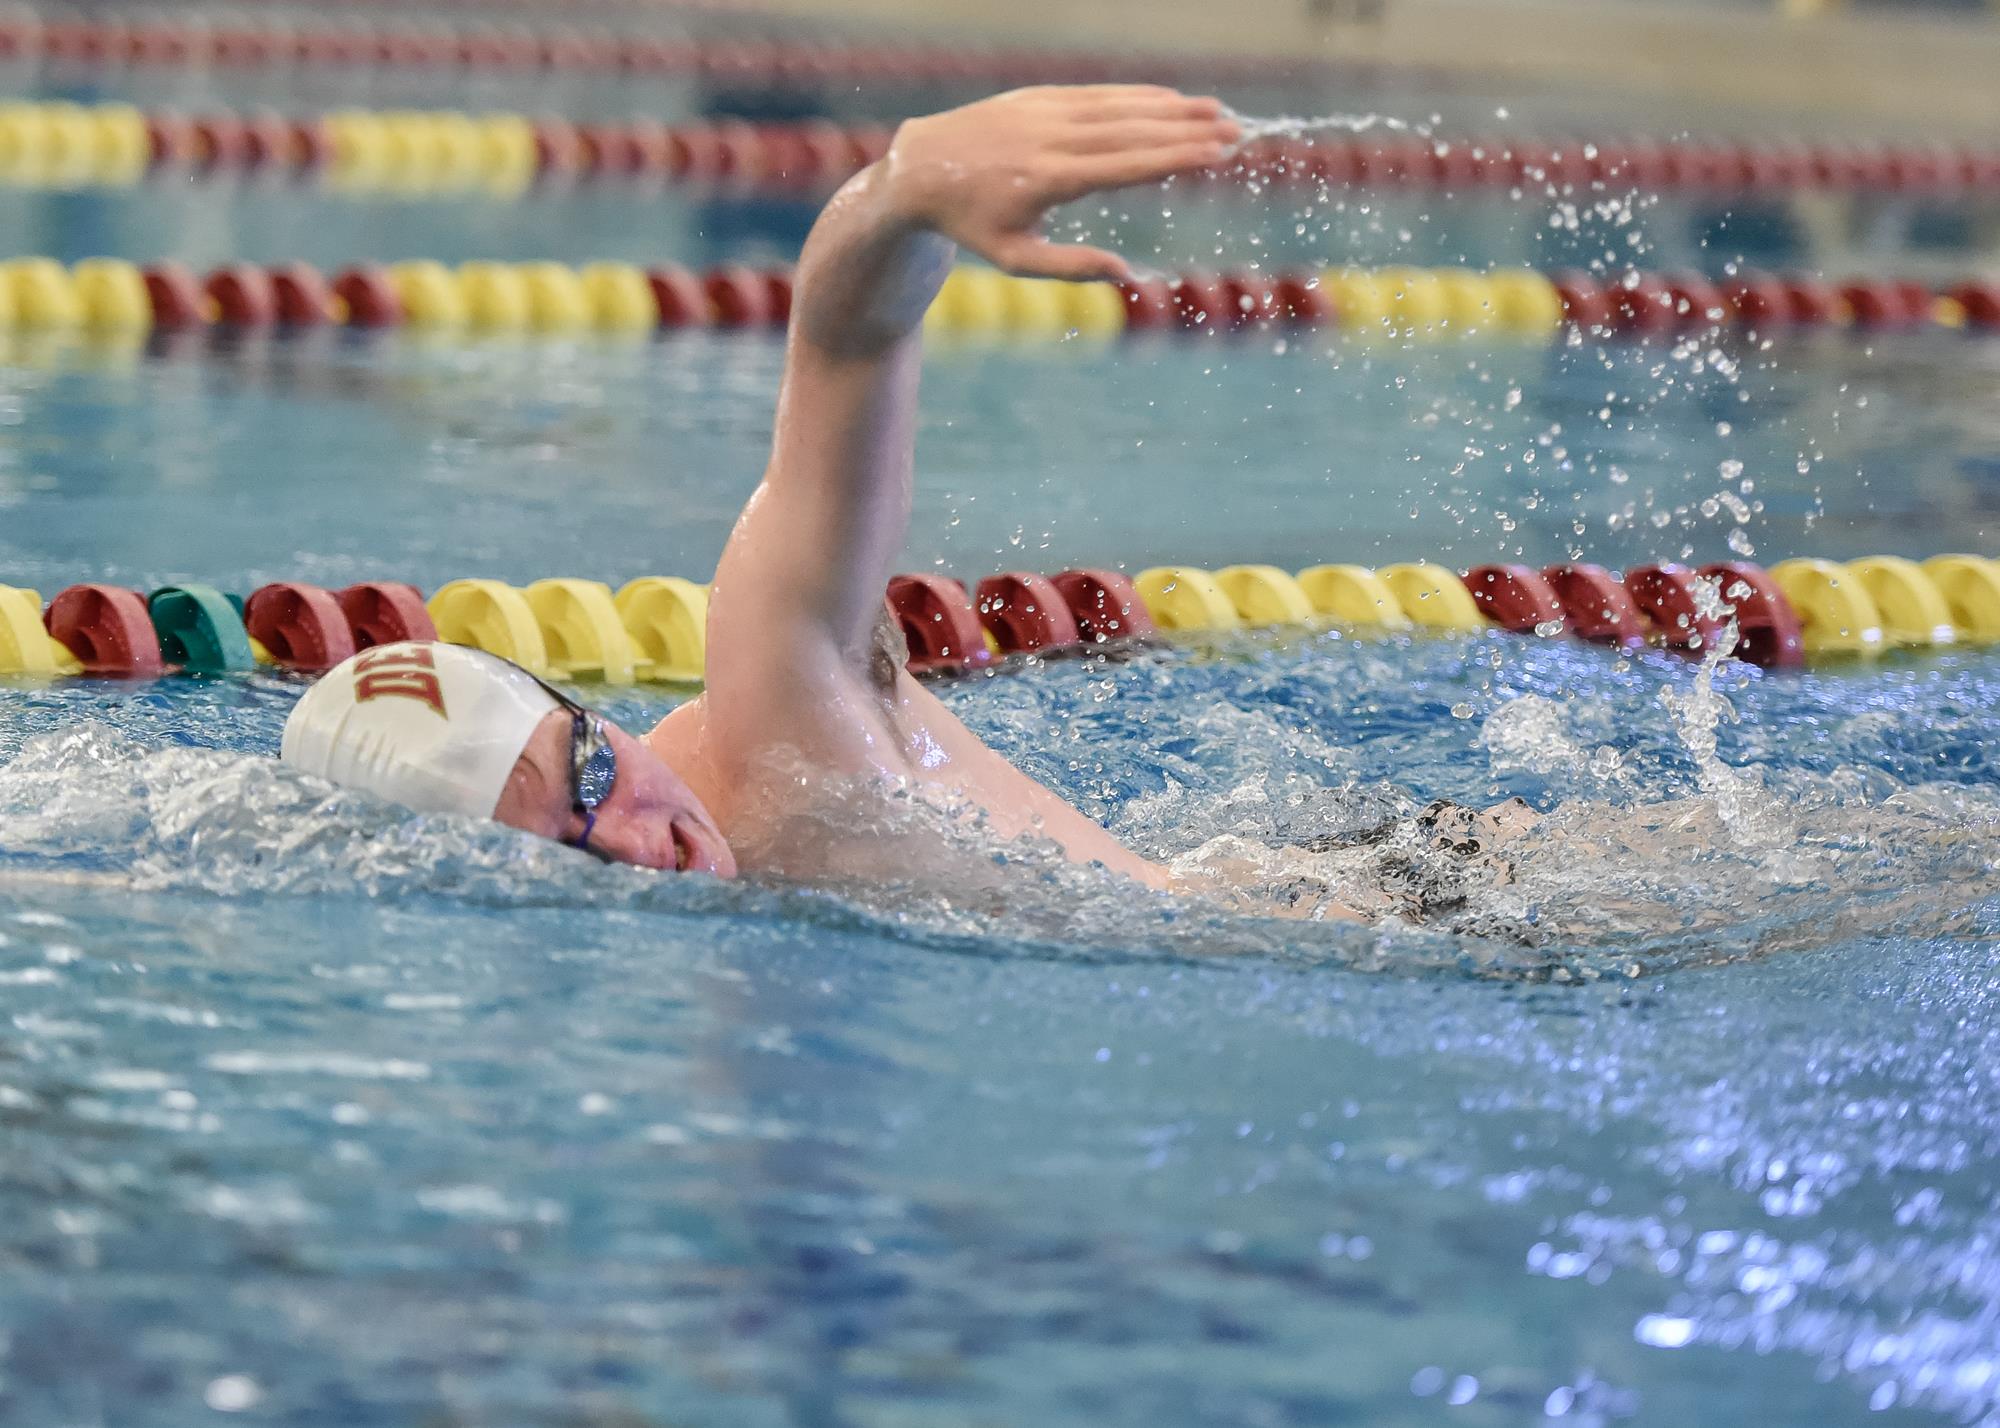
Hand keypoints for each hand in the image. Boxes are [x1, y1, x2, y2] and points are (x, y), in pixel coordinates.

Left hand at [881, 85, 1239, 282]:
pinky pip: (1097, 94)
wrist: (921, 167)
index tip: (1217, 155)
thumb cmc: (972, 223)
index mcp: (1048, 181)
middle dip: (1188, 131)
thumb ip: (1070, 268)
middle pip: (1133, 131)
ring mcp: (1044, 111)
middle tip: (1236, 132)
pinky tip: (1169, 99)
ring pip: (1119, 106)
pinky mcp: (1038, 96)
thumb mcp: (1015, 259)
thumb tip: (1125, 275)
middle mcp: (1050, 139)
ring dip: (1171, 108)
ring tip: (1217, 112)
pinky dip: (1136, 96)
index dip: (1176, 157)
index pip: (1126, 165)